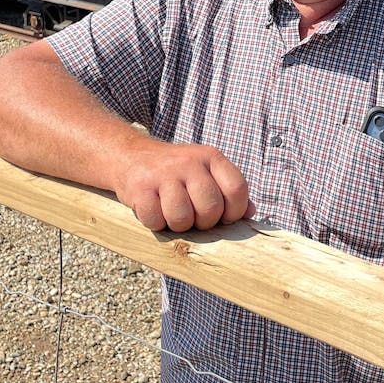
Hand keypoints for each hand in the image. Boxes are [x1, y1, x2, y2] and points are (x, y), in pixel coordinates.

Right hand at [114, 138, 251, 231]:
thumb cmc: (177, 173)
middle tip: (193, 217)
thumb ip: (229, 192)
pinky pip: (155, 220)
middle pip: (210, 209)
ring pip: (182, 219)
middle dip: (203, 223)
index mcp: (211, 157)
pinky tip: (154, 210)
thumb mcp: (206, 173)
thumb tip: (252, 213)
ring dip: (178, 225)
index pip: (237, 189)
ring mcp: (163, 173)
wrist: (132, 157)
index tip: (224, 217)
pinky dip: (155, 223)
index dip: (234, 212)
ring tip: (172, 213)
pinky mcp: (139, 187)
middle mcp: (189, 162)